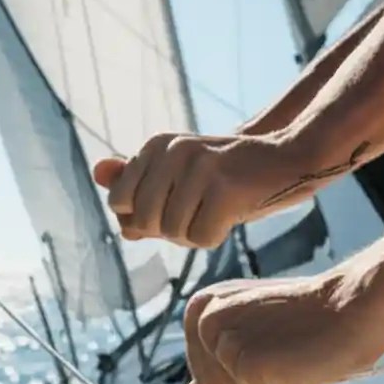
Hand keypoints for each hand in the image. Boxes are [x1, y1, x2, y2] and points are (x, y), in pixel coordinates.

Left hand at [91, 132, 319, 247]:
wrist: (286, 160)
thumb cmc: (225, 176)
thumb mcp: (177, 173)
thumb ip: (136, 179)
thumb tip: (97, 174)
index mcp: (156, 145)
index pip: (119, 202)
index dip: (144, 217)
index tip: (173, 203)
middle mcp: (173, 151)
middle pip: (143, 221)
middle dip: (169, 228)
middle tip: (198, 210)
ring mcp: (199, 168)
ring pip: (172, 233)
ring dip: (193, 233)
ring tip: (216, 209)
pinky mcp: (224, 189)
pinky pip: (201, 239)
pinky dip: (215, 236)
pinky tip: (231, 214)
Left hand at [172, 265, 383, 383]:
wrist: (353, 306)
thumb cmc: (308, 327)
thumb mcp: (254, 350)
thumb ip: (212, 382)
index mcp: (199, 309)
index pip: (206, 378)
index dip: (247, 373)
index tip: (273, 342)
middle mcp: (202, 319)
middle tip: (287, 348)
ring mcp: (220, 338)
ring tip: (296, 354)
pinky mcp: (242, 359)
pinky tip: (302, 362)